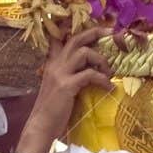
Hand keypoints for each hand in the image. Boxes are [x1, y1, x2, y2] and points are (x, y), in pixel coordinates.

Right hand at [17, 25, 113, 152]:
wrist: (41, 125)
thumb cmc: (53, 109)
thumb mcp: (60, 86)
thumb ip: (70, 75)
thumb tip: (89, 70)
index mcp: (52, 63)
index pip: (59, 38)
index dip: (74, 28)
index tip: (92, 27)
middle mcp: (55, 64)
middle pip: (75, 38)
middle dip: (94, 32)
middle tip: (111, 32)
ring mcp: (60, 73)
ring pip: (84, 52)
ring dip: (101, 60)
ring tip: (108, 73)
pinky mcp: (67, 85)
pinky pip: (90, 74)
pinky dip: (103, 80)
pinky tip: (109, 87)